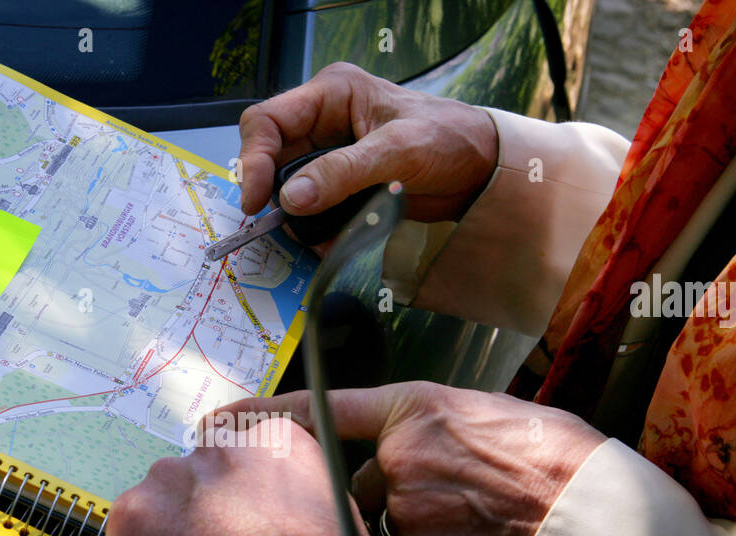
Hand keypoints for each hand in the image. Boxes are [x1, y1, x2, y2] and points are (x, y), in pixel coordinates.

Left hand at [106, 416, 379, 535]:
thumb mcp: (340, 521)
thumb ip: (302, 499)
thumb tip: (292, 516)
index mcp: (276, 440)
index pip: (241, 447)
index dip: (237, 491)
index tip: (240, 518)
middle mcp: (220, 448)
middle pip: (196, 476)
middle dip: (201, 512)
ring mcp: (171, 478)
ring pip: (159, 507)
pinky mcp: (133, 513)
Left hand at [218, 382, 605, 535]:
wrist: (588, 501)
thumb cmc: (545, 449)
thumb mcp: (476, 413)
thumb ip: (421, 428)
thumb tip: (391, 452)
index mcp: (412, 406)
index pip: (320, 409)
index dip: (264, 415)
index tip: (220, 421)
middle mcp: (400, 453)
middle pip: (356, 482)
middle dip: (382, 491)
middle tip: (447, 488)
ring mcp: (410, 505)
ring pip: (385, 522)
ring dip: (414, 523)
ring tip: (474, 512)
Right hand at [237, 62, 498, 229]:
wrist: (482, 169)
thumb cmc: (449, 139)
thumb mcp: (396, 151)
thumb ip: (343, 172)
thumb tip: (292, 197)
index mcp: (332, 94)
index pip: (268, 121)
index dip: (253, 160)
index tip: (256, 200)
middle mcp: (324, 121)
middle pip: (271, 157)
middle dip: (274, 193)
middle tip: (283, 224)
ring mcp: (331, 155)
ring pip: (290, 188)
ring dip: (298, 216)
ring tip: (314, 236)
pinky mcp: (343, 185)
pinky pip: (314, 209)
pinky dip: (318, 228)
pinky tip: (333, 240)